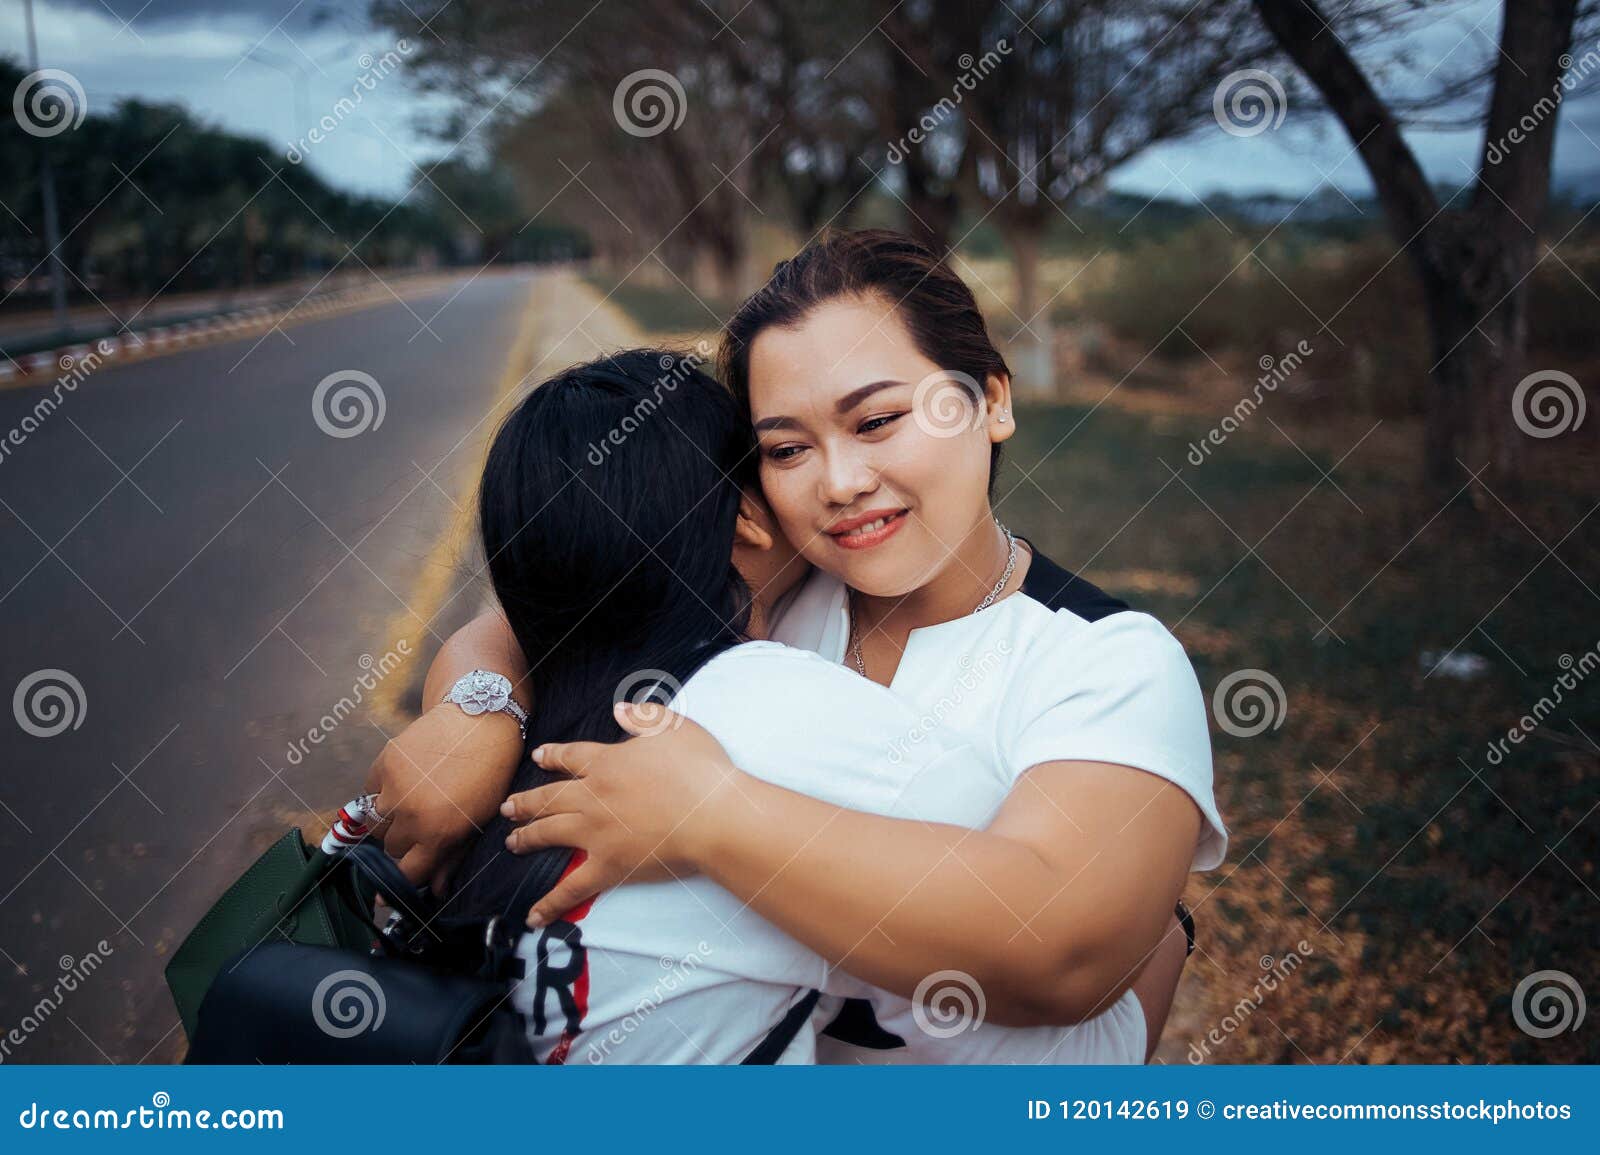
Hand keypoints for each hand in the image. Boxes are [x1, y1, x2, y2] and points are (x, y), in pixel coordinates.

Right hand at [363, 703, 522, 890]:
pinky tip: (405, 781)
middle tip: (423, 825)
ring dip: (389, 821)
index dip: (408, 876)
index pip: (406, 874)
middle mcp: (411, 815)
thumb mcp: (479, 819)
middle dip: (405, 843)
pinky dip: (381, 792)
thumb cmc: (489, 774)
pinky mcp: (384, 764)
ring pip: (375, 825)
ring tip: (413, 804)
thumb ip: (452, 857)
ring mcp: (394, 789)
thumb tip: (434, 890)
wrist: (481, 720)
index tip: (409, 871)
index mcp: (439, 833)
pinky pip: (369, 792)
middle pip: (391, 849)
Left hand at [501, 702, 738, 926]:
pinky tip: (533, 915)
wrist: (711, 814)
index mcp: (606, 762)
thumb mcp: (674, 727)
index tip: (538, 756)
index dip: (552, 756)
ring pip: (549, 833)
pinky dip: (550, 902)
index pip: (570, 757)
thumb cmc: (699, 769)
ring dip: (526, 838)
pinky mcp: (607, 866)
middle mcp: (591, 796)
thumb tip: (619, 709)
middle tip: (507, 807)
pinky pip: (571, 887)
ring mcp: (595, 833)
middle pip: (548, 797)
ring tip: (510, 842)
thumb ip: (643, 715)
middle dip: (525, 802)